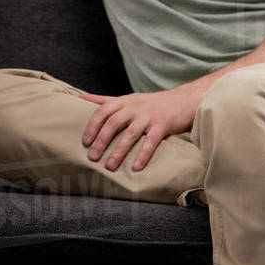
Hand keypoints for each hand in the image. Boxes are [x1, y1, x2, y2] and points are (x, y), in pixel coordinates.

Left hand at [79, 89, 198, 171]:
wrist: (182, 101)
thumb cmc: (150, 103)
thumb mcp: (127, 98)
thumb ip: (105, 100)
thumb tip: (82, 97)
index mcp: (124, 101)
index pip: (104, 110)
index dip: (93, 125)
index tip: (85, 141)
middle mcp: (135, 107)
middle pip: (114, 123)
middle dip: (102, 140)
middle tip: (92, 157)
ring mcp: (149, 116)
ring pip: (131, 134)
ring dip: (119, 151)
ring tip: (110, 166)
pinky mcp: (163, 125)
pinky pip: (151, 141)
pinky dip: (143, 154)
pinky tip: (136, 167)